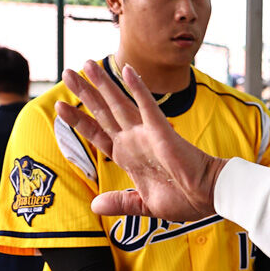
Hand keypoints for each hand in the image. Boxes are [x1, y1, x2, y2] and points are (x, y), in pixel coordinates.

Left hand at [57, 60, 225, 220]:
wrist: (208, 197)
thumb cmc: (184, 200)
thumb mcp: (144, 205)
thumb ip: (120, 202)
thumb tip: (95, 206)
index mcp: (129, 157)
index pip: (98, 134)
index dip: (79, 120)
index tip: (61, 106)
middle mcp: (135, 141)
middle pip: (103, 112)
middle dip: (84, 93)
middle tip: (67, 72)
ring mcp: (147, 134)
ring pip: (120, 104)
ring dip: (103, 84)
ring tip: (86, 64)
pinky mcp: (162, 132)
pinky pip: (148, 106)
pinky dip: (138, 88)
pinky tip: (127, 70)